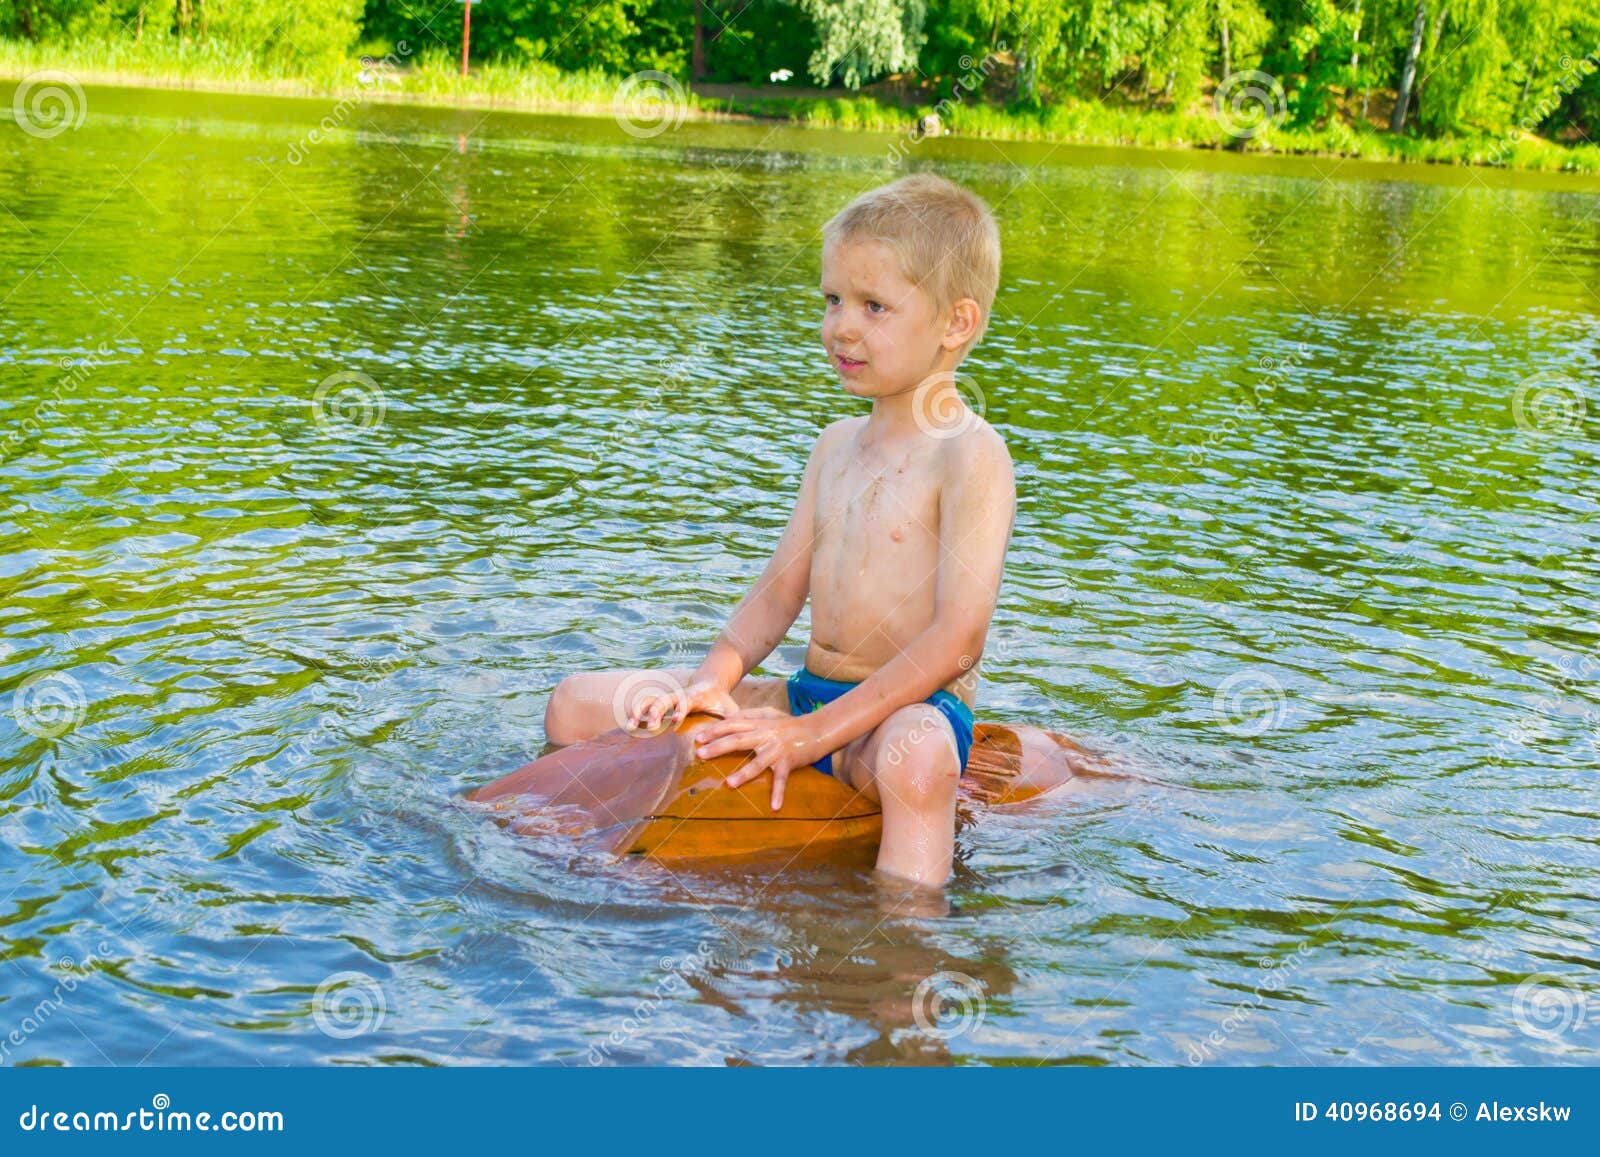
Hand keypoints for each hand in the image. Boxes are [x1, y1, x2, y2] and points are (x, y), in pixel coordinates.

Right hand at [626, 678, 739, 733]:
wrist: (711, 682)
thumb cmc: (721, 700)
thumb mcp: (730, 709)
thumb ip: (734, 721)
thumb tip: (741, 738)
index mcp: (694, 696)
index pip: (685, 700)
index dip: (680, 708)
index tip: (676, 719)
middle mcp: (678, 695)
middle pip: (663, 699)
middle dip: (656, 711)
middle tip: (649, 726)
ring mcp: (669, 698)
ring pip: (650, 699)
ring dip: (640, 710)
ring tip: (631, 725)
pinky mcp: (662, 702)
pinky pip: (645, 704)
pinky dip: (636, 712)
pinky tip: (629, 726)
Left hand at [688, 713, 827, 810]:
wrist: (818, 729)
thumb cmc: (791, 724)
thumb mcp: (770, 714)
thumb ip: (751, 715)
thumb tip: (730, 718)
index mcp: (759, 724)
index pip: (733, 725)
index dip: (715, 730)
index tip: (699, 738)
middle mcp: (766, 735)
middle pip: (739, 740)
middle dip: (718, 747)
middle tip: (700, 754)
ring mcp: (777, 749)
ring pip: (758, 762)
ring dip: (744, 773)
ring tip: (729, 783)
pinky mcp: (788, 762)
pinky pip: (782, 780)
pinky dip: (779, 793)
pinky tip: (774, 807)